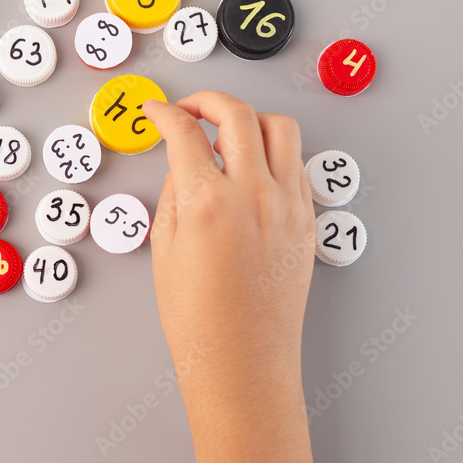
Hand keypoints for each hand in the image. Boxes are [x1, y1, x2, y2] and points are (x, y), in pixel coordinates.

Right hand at [142, 91, 328, 462]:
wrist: (243, 363)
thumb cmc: (200, 323)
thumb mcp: (165, 251)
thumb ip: (174, 195)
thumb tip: (182, 163)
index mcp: (208, 202)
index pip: (184, 132)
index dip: (164, 113)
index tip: (156, 112)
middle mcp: (253, 195)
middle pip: (236, 113)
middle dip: (207, 100)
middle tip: (189, 108)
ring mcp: (287, 205)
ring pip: (279, 128)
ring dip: (248, 119)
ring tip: (226, 133)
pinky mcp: (307, 221)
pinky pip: (295, 163)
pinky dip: (272, 152)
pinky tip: (252, 167)